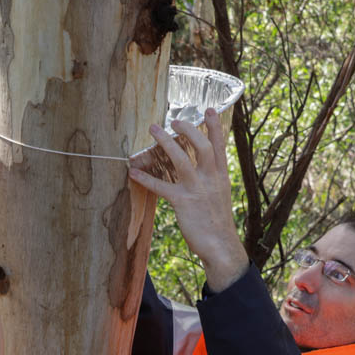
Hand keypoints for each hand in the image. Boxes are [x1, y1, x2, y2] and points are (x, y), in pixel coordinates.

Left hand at [129, 107, 247, 291]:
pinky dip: (146, 178)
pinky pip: (161, 187)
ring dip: (166, 143)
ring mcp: (197, 189)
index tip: (210, 109)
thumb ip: (211, 181)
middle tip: (174, 119)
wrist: (221, 245)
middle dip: (189, 129)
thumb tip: (201, 172)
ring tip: (154, 129)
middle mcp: (211, 179)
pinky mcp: (183, 202)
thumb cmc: (217, 223)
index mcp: (221, 176)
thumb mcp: (219, 196)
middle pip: (202, 146)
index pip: (220, 145)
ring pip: (181, 160)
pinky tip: (133, 172)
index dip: (215, 126)